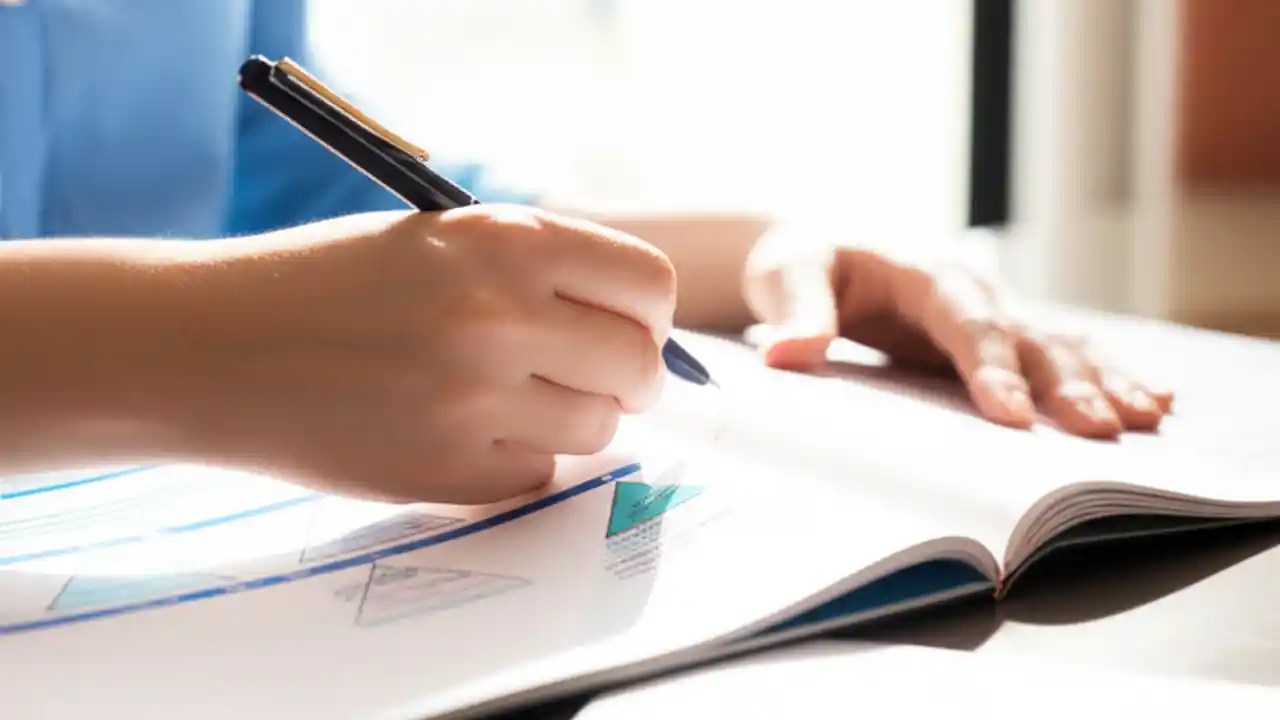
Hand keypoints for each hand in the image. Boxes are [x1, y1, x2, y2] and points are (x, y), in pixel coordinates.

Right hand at [153, 207, 675, 502]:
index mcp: (507, 241)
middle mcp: (501, 318)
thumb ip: (539, 274)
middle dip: (626, 380)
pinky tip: (463, 434)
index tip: (626, 330)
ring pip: (596, 431)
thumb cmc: (329, 282)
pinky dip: (516, 461)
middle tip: (592, 381)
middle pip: (638, 369)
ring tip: (506, 400)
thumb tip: (634, 330)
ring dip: (570, 421)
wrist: (215, 344)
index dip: (646, 316)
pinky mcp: (446, 472)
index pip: (648, 287)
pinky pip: (536, 476)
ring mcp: (474, 401)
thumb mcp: (442, 240)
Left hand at [741, 229, 1172, 437]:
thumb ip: (797, 311)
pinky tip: (1153, 400)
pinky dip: (1106, 372)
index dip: (989, 365)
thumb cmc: (803, 259)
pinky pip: (1058, 351)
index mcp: (923, 269)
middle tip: (1099, 430)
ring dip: (1101, 378)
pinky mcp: (998, 334)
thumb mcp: (787, 274)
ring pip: (1058, 342)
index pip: (963, 320)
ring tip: (1148, 417)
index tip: (1010, 414)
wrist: (822, 244)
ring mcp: (992, 309)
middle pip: (1026, 335)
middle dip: (1064, 382)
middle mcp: (972, 286)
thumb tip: (787, 354)